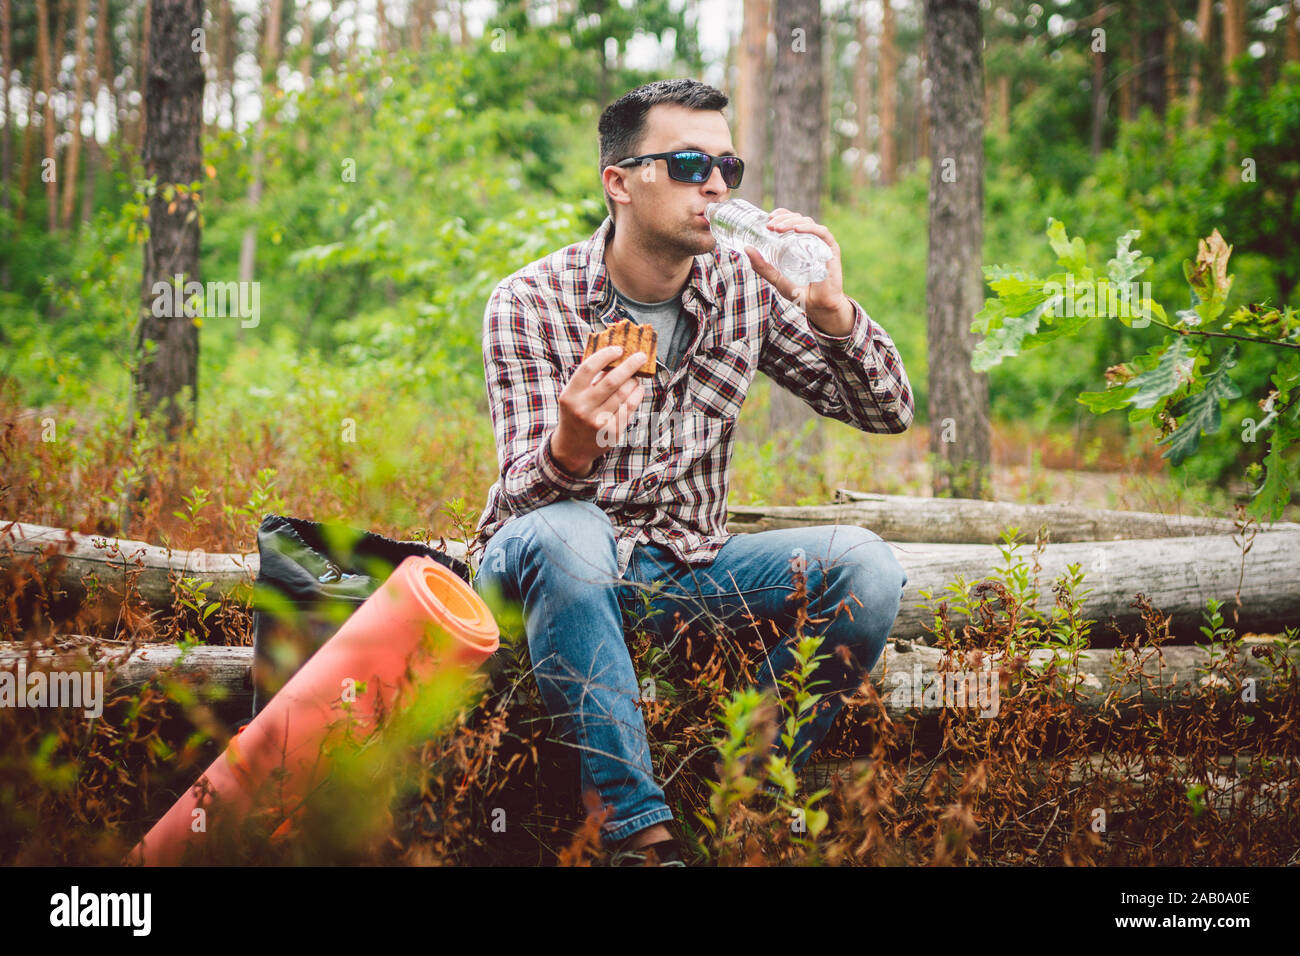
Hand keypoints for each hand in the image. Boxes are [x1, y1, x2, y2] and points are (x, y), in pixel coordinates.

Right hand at [551, 345, 646, 475]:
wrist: (572, 447)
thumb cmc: (575, 412)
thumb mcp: (572, 395)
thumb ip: (589, 378)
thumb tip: (615, 357)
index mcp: (570, 395)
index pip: (588, 368)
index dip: (606, 355)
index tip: (619, 349)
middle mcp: (583, 409)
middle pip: (611, 381)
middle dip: (629, 365)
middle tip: (640, 356)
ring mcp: (598, 422)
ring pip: (623, 394)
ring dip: (634, 380)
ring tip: (636, 376)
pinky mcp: (612, 432)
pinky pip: (629, 408)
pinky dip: (637, 395)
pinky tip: (638, 389)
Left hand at [744, 208, 853, 335]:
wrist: (817, 306)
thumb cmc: (799, 292)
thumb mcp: (776, 278)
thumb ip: (762, 266)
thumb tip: (747, 249)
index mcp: (799, 242)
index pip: (792, 220)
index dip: (781, 214)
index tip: (769, 218)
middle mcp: (811, 240)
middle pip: (799, 219)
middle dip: (783, 219)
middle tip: (770, 226)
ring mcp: (821, 244)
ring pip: (808, 223)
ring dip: (792, 222)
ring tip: (779, 228)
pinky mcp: (831, 250)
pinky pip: (822, 233)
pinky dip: (810, 228)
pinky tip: (798, 229)